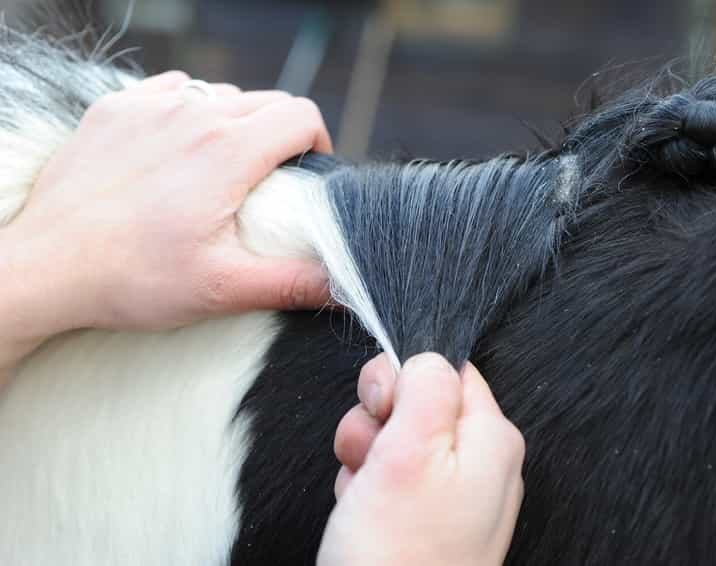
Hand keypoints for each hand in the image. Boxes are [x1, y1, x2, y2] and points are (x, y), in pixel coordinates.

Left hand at [2, 71, 331, 339]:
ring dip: (236, 124)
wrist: (46, 266)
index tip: (306, 176)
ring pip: (221, 95)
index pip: (301, 115)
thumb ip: (294, 283)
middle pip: (267, 101)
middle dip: (281, 135)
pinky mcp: (115, 109)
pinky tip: (177, 149)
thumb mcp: (223, 288)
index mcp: (228, 151)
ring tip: (221, 168)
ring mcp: (150, 107)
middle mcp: (193, 114)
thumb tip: (346, 286)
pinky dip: (189, 112)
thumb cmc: (131, 277)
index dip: (317, 143)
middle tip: (269, 181)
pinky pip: (172, 90)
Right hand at [317, 353, 525, 565]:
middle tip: (370, 459)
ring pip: (393, 441)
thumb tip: (426, 355)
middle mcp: (480, 462)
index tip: (381, 409)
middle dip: (376, 423)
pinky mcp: (426, 519)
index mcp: (492, 437)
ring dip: (364, 460)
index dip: (402, 379)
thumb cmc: (399, 557)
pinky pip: (388, 479)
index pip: (446, 367)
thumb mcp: (409, 451)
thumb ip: (425, 385)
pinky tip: (365, 516)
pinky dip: (366, 490)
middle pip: (415, 403)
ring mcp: (453, 494)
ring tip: (365, 498)